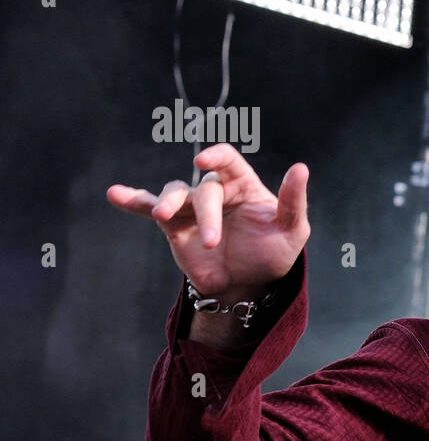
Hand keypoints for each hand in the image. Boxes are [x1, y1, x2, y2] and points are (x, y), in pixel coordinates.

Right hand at [106, 143, 310, 297]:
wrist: (248, 285)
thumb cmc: (273, 253)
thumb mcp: (293, 230)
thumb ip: (293, 200)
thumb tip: (300, 168)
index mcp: (244, 185)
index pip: (228, 160)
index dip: (215, 156)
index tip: (203, 161)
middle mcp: (216, 191)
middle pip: (204, 189)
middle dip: (207, 215)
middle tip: (212, 243)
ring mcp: (192, 207)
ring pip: (175, 194)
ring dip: (168, 203)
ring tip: (163, 213)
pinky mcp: (174, 226)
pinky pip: (150, 208)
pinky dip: (133, 200)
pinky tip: (115, 194)